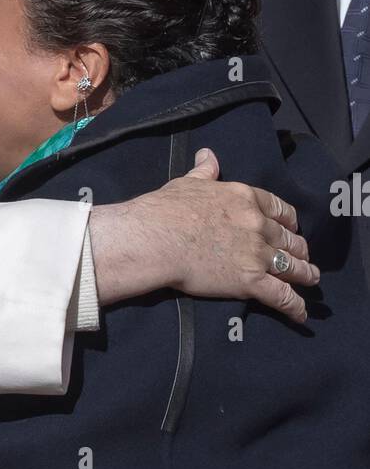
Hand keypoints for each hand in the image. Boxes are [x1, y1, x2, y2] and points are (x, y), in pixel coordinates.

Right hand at [90, 148, 318, 322]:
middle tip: (303, 256)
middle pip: (289, 239)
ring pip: (291, 266)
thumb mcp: (188, 183)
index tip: (292, 226)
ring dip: (305, 274)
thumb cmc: (167, 210)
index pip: (279, 209)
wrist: (156, 238)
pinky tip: (301, 314)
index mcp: (246, 199)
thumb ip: (204, 171)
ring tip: (311, 280)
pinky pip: (281, 295)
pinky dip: (294, 306)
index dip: (290, 221)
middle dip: (299, 248)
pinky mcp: (249, 281)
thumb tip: (207, 154)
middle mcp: (258, 225)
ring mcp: (257, 254)